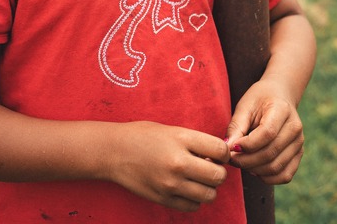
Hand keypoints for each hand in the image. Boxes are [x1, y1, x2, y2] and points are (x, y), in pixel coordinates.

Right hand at [106, 121, 229, 210]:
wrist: (114, 151)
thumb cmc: (142, 136)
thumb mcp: (171, 130)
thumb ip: (195, 142)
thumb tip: (218, 155)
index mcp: (181, 139)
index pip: (220, 150)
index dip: (223, 152)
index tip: (217, 153)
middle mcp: (179, 163)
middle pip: (218, 176)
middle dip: (218, 171)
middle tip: (208, 166)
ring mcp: (171, 184)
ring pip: (209, 194)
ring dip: (208, 187)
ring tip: (197, 178)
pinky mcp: (165, 199)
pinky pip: (193, 206)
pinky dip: (194, 199)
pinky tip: (186, 188)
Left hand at [225, 79, 304, 184]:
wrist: (280, 96)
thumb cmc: (259, 99)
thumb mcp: (245, 106)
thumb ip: (236, 127)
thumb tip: (227, 148)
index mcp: (282, 110)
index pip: (267, 134)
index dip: (247, 145)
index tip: (232, 147)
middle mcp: (295, 128)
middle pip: (270, 153)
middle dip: (247, 160)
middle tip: (231, 158)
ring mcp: (299, 143)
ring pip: (276, 167)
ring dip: (254, 170)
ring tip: (241, 162)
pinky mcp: (298, 154)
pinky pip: (285, 175)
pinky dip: (268, 178)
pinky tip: (254, 169)